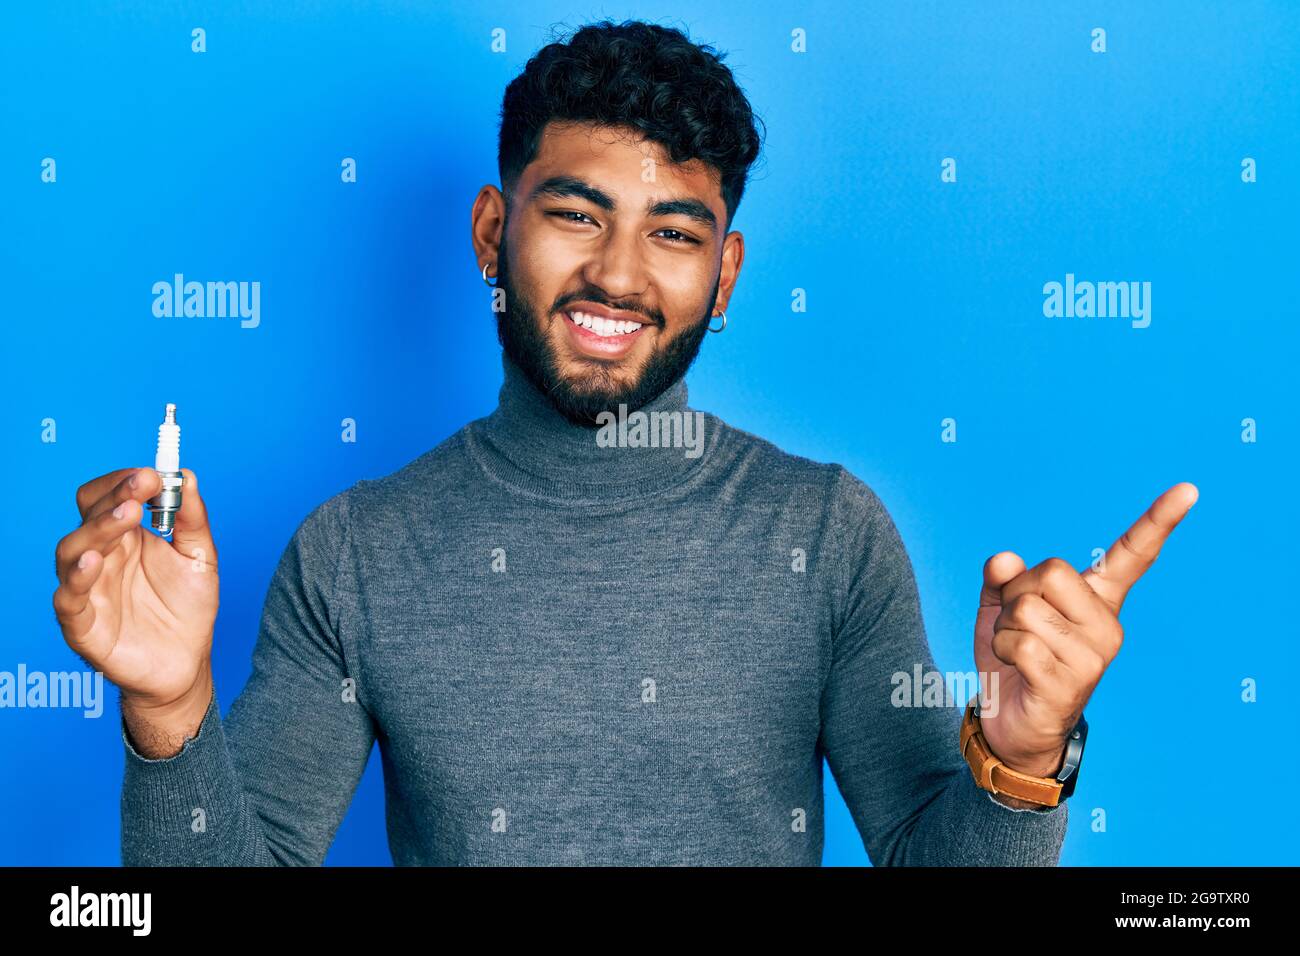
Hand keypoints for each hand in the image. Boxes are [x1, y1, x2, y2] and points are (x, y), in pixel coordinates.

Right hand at [51, 467, 218, 717]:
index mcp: (125, 537)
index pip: (107, 497)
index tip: (154, 475)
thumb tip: (188, 476)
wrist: (187, 663)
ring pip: (72, 551)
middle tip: (143, 487)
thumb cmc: (188, 608)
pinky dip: (77, 578)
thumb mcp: (200, 558)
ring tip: (126, 515)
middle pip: (89, 517)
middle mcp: (101, 558)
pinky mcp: (83, 625)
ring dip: (98, 529)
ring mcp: (89, 590)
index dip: (124, 482)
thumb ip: (193, 520)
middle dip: (115, 497)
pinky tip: (94, 561)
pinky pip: (68, 599)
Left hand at [973, 482, 1197, 776]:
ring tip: (1018, 650)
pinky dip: (1002, 649)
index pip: (1132, 555)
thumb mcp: (1000, 610)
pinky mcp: (1073, 681)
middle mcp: (1107, 624)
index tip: (1188, 490)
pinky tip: (1016, 670)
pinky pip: (1021, 642)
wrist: (1010, 723)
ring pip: (1028, 608)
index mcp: (1097, 600)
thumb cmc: (1012, 658)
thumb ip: (1002, 578)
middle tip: (1018, 625)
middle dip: (1015, 593)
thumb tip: (1004, 559)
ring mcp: (1095, 655)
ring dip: (1004, 627)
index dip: (1158, 521)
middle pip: (1049, 571)